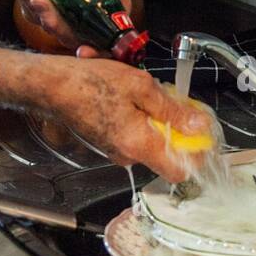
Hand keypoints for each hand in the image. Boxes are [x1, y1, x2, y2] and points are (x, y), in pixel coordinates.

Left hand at [13, 0, 135, 57]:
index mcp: (110, 4)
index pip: (110, 34)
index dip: (100, 49)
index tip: (84, 51)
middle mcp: (89, 15)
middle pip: (78, 36)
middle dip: (58, 25)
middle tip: (42, 4)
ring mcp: (65, 15)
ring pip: (53, 26)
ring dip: (39, 10)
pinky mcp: (44, 10)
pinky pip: (34, 13)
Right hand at [39, 55, 208, 182]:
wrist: (52, 85)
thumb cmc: (90, 83)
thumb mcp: (140, 87)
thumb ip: (172, 110)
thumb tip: (198, 126)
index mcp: (138, 146)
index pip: (179, 171)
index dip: (196, 156)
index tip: (202, 136)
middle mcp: (127, 155)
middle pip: (168, 154)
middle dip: (179, 130)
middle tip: (178, 103)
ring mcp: (117, 151)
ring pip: (152, 142)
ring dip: (159, 121)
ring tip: (151, 94)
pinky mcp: (109, 143)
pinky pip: (137, 137)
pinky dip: (143, 120)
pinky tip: (135, 99)